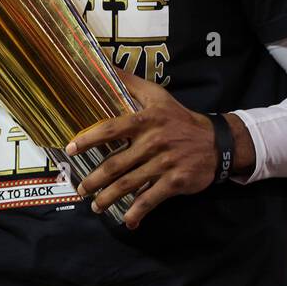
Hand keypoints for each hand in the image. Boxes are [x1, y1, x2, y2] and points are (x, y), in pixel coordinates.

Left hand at [67, 70, 225, 229]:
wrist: (215, 142)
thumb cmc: (179, 118)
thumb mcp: (157, 95)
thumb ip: (130, 83)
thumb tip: (103, 64)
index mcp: (145, 121)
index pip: (111, 129)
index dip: (89, 139)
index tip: (71, 149)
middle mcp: (152, 142)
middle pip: (116, 164)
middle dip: (94, 179)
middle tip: (80, 188)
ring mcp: (163, 164)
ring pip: (129, 185)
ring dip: (108, 198)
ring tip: (95, 206)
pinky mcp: (174, 182)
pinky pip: (151, 200)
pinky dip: (137, 212)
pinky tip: (127, 221)